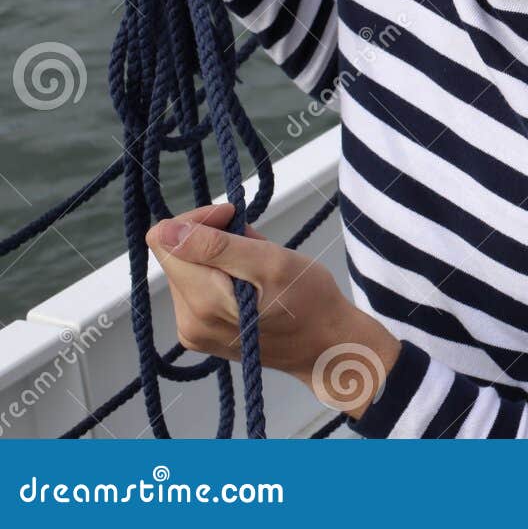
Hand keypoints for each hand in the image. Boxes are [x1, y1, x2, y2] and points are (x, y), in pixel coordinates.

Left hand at [146, 203, 400, 416]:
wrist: (325, 347)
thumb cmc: (311, 301)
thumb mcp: (272, 263)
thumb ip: (217, 247)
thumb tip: (166, 231)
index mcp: (202, 301)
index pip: (164, 239)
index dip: (197, 219)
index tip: (233, 218)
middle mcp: (187, 321)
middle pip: (174, 255)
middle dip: (211, 238)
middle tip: (253, 242)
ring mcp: (192, 331)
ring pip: (186, 270)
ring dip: (217, 255)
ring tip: (256, 265)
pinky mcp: (200, 334)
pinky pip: (196, 288)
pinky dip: (219, 274)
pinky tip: (249, 282)